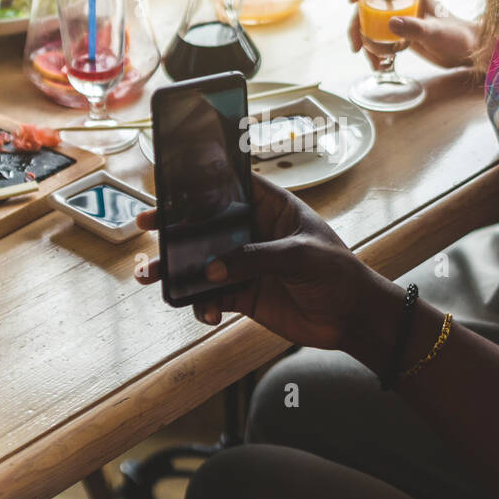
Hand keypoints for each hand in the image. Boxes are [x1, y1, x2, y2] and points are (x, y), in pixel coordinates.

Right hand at [135, 174, 398, 353]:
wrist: (353, 318)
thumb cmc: (338, 273)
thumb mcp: (300, 256)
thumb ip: (254, 259)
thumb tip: (212, 268)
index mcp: (273, 208)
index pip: (233, 186)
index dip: (202, 181)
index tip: (171, 179)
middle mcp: (255, 233)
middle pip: (207, 224)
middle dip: (175, 226)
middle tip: (145, 222)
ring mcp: (247, 265)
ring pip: (202, 262)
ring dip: (176, 270)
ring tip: (150, 276)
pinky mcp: (245, 295)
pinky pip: (212, 297)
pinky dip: (201, 304)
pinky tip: (206, 314)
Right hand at [348, 0, 479, 70]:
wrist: (466, 52)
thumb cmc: (458, 36)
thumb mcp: (437, 32)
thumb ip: (416, 28)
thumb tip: (390, 23)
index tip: (353, 0)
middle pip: (366, 2)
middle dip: (356, 24)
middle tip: (357, 45)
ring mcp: (398, 15)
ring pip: (368, 22)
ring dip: (364, 41)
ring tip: (375, 62)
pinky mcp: (397, 31)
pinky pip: (377, 37)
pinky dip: (373, 51)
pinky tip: (380, 65)